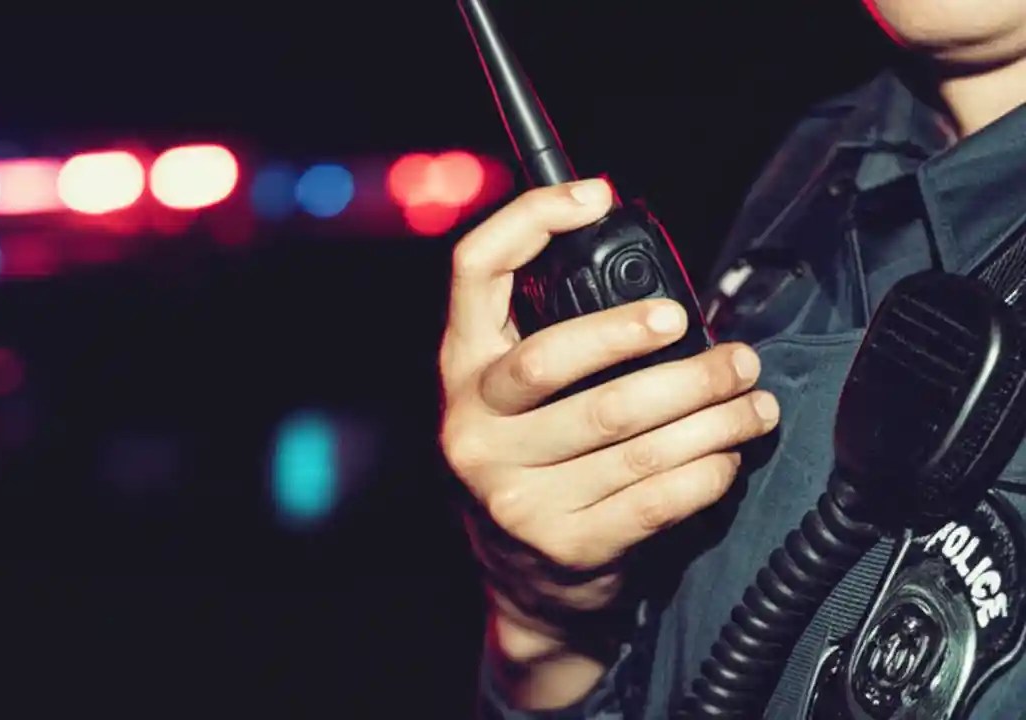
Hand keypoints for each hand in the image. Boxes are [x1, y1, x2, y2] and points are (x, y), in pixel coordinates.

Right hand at [439, 179, 779, 704]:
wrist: (526, 579)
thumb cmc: (538, 460)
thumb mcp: (519, 396)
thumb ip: (552, 335)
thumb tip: (651, 279)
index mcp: (462, 369)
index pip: (473, 271)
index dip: (529, 220)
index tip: (596, 198)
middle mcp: (473, 426)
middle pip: (555, 359)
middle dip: (644, 335)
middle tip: (714, 339)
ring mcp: (511, 491)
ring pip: (624, 432)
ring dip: (709, 408)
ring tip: (752, 395)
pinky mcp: (563, 542)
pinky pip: (653, 496)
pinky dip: (706, 469)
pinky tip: (729, 454)